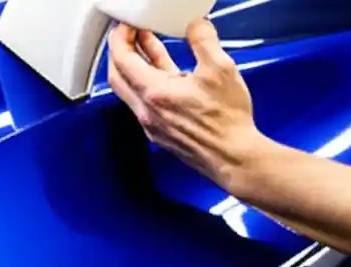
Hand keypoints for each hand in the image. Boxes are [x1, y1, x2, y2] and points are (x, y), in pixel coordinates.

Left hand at [106, 20, 267, 190]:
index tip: (127, 26)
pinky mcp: (161, 133)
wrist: (233, 157)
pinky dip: (145, 84)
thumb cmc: (227, 122)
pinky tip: (164, 74)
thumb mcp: (220, 68)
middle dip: (120, 51)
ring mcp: (152, 125)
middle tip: (130, 35)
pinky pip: (144, 103)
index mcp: (155, 92)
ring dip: (133, 67)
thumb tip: (195, 26)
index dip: (120, 37)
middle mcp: (147, 111)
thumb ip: (203, 40)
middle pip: (117, 76)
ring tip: (147, 48)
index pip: (122, 59)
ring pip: (129, 91)